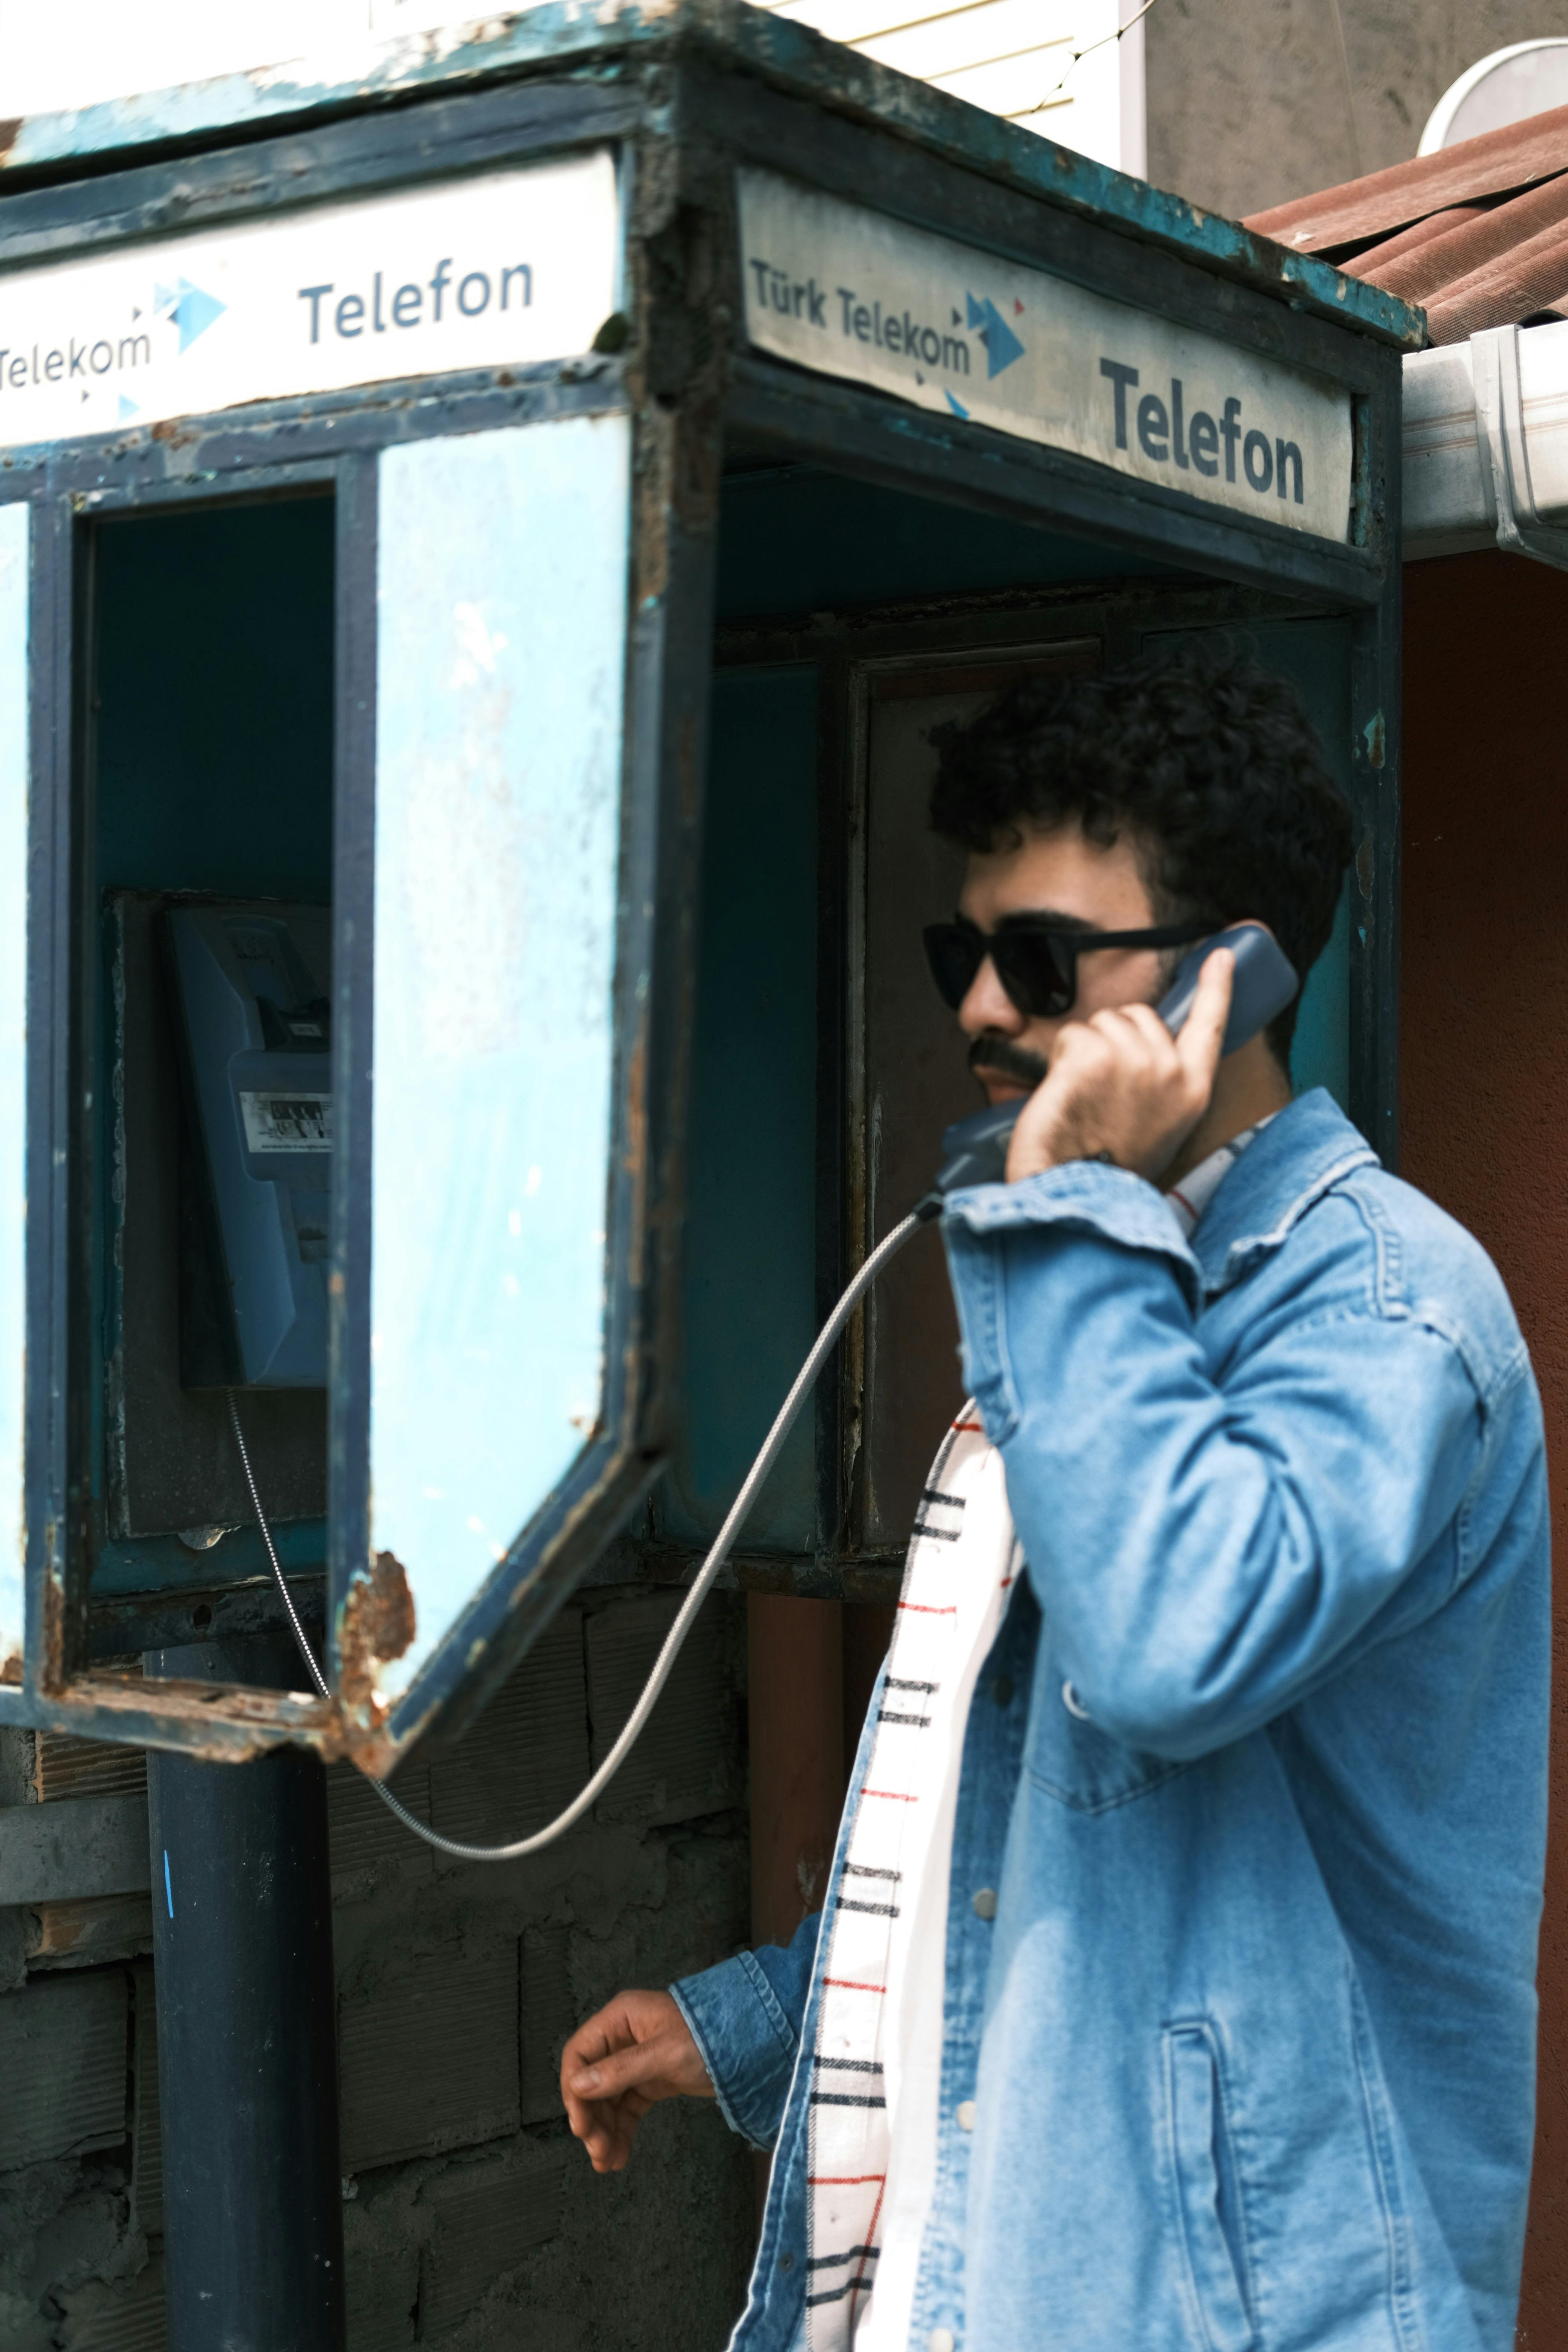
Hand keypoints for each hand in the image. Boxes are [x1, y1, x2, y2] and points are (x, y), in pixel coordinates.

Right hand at [561, 1987, 714, 2171]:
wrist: (751, 2047)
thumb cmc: (709, 2038)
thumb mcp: (664, 2053)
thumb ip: (621, 2069)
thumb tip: (578, 2086)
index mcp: (621, 2019)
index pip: (580, 2053)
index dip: (575, 2089)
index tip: (580, 2125)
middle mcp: (624, 2038)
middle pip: (591, 2081)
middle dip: (593, 2118)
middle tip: (597, 2151)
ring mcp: (637, 2061)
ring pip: (608, 2100)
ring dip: (605, 2131)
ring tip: (607, 2163)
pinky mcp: (652, 2081)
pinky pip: (628, 2108)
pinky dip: (621, 2131)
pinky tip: (619, 2156)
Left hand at [1004, 948, 1234, 1184]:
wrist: (1080, 1195)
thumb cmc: (1110, 1166)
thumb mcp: (1159, 1125)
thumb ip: (1164, 1081)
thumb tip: (1148, 1047)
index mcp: (1193, 1089)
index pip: (1211, 1024)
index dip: (1215, 987)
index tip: (1219, 957)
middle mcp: (1169, 1069)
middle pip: (1138, 1015)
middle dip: (1113, 1039)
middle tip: (1103, 1091)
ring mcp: (1132, 1060)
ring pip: (1102, 1021)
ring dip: (1085, 1049)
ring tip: (1084, 1097)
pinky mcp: (1092, 1056)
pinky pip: (1073, 1033)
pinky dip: (1061, 1058)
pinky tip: (1066, 1093)